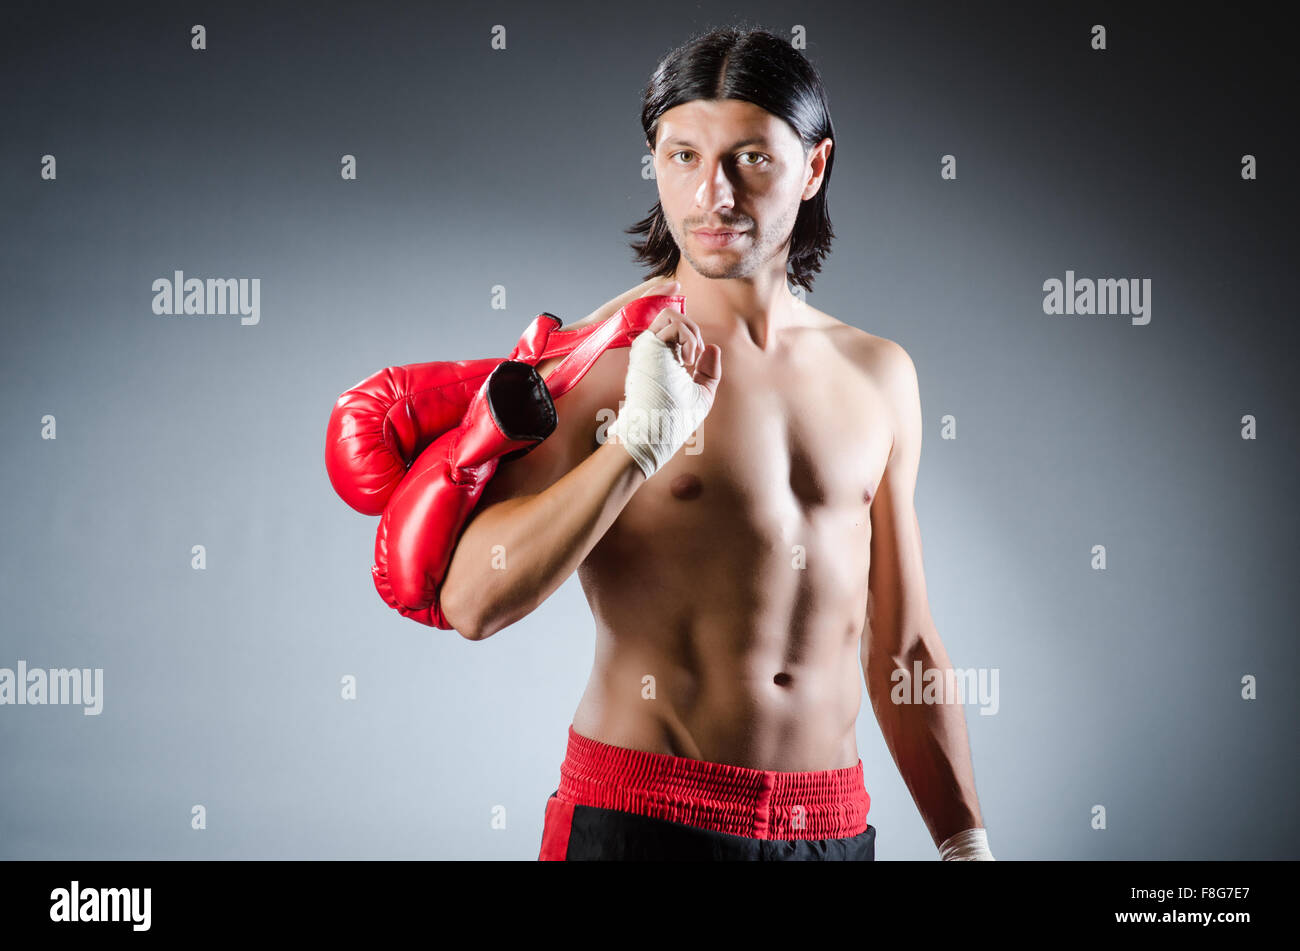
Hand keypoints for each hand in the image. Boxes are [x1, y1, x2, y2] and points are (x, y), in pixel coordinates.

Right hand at [607, 283, 721, 477]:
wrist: (657, 429)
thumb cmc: (675, 419)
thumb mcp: (702, 394)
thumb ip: (709, 372)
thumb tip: (712, 347)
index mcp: (662, 360)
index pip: (675, 332)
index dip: (692, 338)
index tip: (697, 362)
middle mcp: (652, 351)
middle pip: (673, 318)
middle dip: (693, 333)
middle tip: (695, 359)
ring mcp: (648, 347)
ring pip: (670, 314)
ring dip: (690, 332)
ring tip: (691, 358)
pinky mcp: (647, 346)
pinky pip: (672, 323)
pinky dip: (688, 338)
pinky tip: (687, 361)